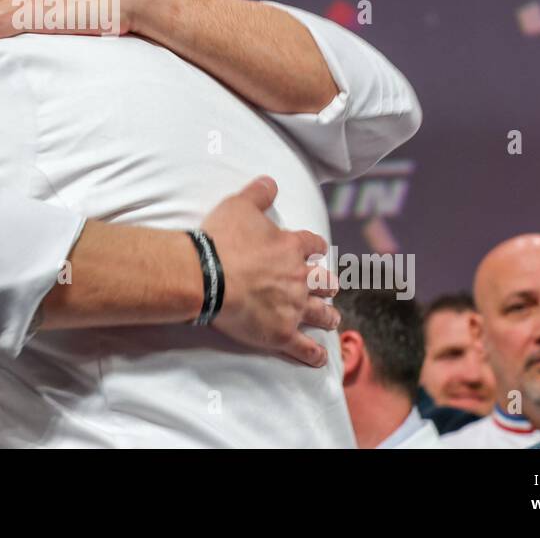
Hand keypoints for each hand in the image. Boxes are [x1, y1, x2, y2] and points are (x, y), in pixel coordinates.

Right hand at [201, 176, 338, 366]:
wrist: (208, 276)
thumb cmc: (222, 239)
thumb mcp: (238, 205)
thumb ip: (258, 193)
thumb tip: (271, 181)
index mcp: (291, 248)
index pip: (313, 246)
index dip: (315, 249)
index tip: (316, 251)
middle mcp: (299, 278)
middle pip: (324, 282)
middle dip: (327, 285)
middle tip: (328, 287)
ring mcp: (293, 308)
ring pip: (321, 314)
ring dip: (328, 316)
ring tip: (331, 319)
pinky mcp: (281, 333)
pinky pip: (304, 348)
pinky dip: (314, 355)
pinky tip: (320, 359)